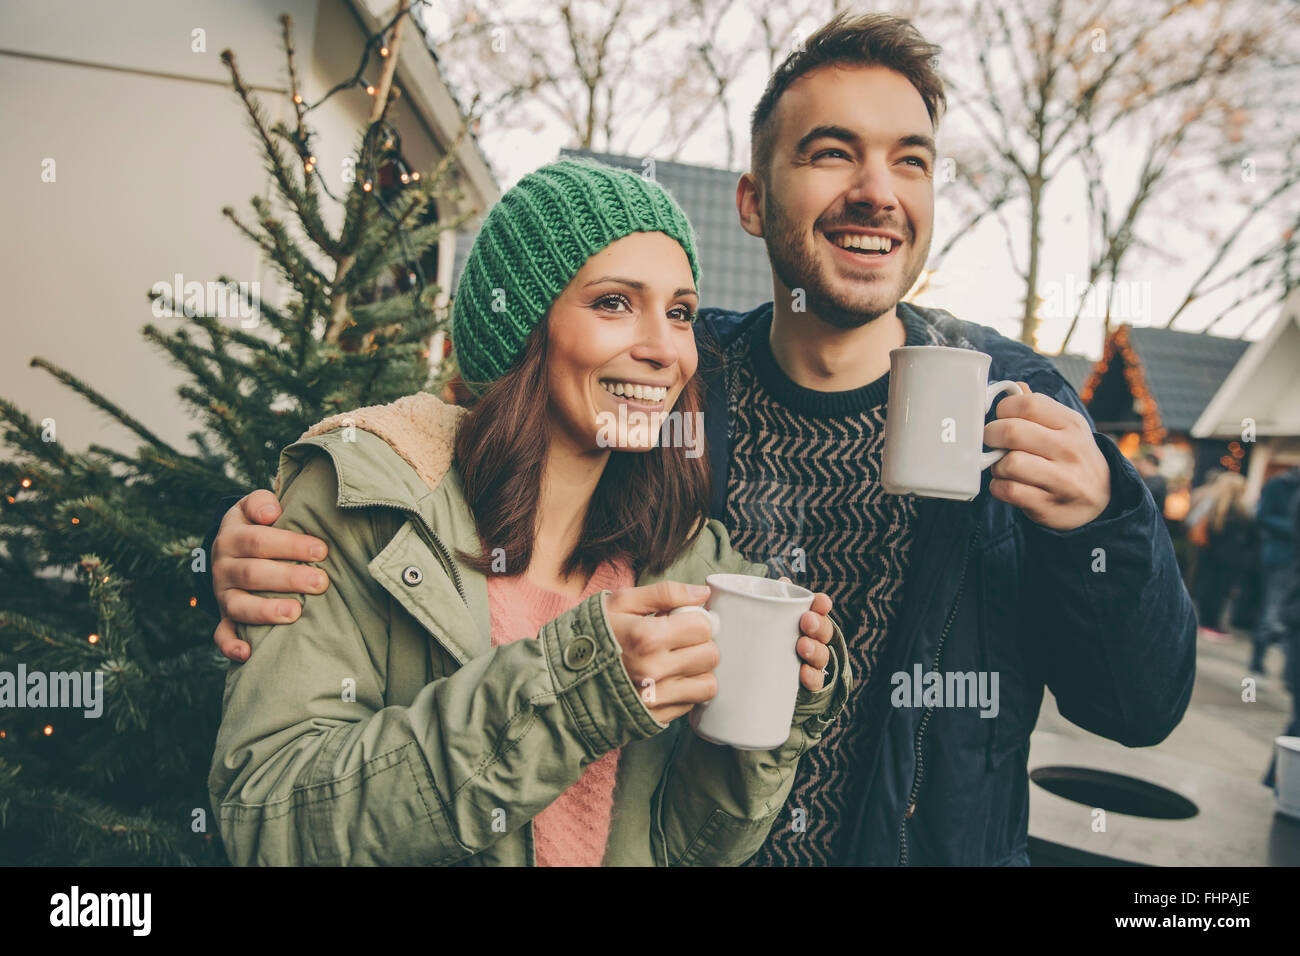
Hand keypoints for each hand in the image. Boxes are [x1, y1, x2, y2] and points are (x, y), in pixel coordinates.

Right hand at [211, 489, 330, 661]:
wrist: (232, 548)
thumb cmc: (258, 525)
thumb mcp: (254, 506)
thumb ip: (261, 502)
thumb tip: (271, 513)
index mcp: (232, 535)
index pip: (258, 540)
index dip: (289, 544)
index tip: (321, 551)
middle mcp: (223, 565)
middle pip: (253, 573)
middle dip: (288, 578)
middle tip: (320, 582)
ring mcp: (223, 594)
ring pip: (239, 605)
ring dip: (266, 611)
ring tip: (295, 613)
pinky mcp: (223, 616)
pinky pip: (222, 634)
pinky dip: (231, 646)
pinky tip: (248, 654)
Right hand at [604, 581, 720, 723]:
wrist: (561, 679)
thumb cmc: (590, 636)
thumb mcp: (620, 603)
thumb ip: (665, 593)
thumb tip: (703, 593)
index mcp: (647, 636)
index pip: (703, 627)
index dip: (696, 620)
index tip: (682, 621)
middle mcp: (654, 670)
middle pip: (710, 655)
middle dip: (700, 644)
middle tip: (680, 641)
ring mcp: (655, 698)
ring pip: (708, 684)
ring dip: (698, 671)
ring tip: (677, 662)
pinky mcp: (655, 718)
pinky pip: (692, 703)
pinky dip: (686, 691)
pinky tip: (666, 681)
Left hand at [779, 576, 834, 691]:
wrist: (767, 677)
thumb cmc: (770, 637)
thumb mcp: (769, 617)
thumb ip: (775, 599)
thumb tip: (783, 581)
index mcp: (806, 620)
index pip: (819, 609)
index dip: (821, 604)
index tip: (820, 602)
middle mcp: (813, 639)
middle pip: (823, 631)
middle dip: (817, 624)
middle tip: (806, 621)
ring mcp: (812, 662)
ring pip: (821, 655)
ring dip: (814, 649)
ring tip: (802, 646)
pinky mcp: (808, 683)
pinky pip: (815, 681)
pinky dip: (811, 677)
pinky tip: (803, 673)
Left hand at [983, 381, 1110, 530]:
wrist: (1102, 499)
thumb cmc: (1072, 457)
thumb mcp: (1066, 427)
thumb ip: (1039, 408)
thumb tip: (1014, 386)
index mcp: (1071, 423)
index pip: (1028, 403)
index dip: (1004, 409)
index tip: (1000, 418)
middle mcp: (1069, 449)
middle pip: (1012, 431)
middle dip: (991, 435)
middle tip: (992, 441)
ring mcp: (1061, 479)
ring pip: (1008, 463)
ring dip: (996, 465)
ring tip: (1004, 466)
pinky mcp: (1047, 504)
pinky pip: (1007, 490)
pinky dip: (998, 486)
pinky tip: (1006, 483)